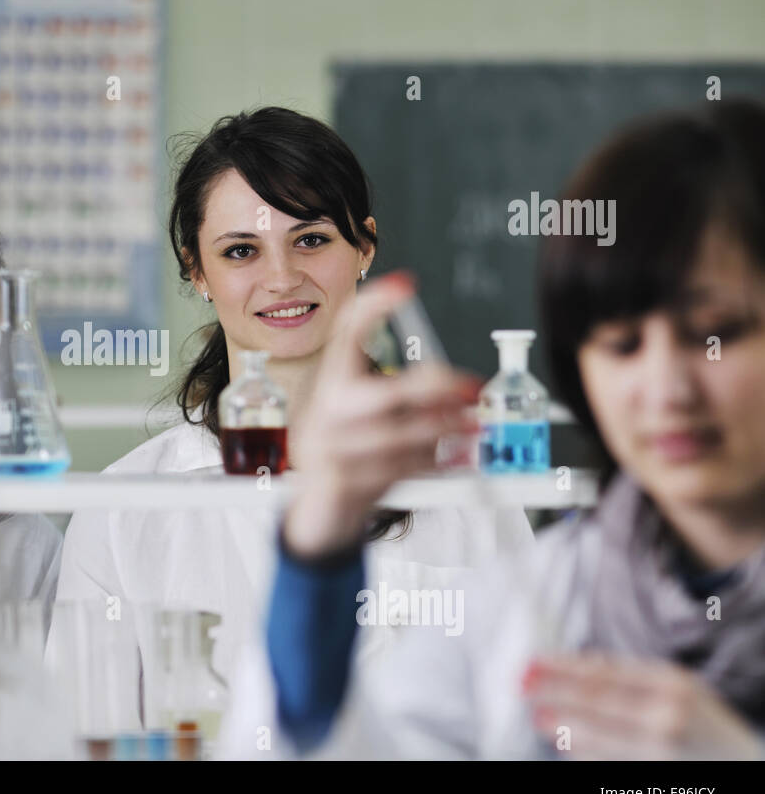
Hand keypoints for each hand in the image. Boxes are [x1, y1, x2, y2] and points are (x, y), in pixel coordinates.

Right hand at [282, 273, 481, 558]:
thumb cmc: (350, 448)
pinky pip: (399, 468)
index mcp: (328, 382)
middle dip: (434, 391)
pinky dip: (433, 461)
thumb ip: (392, 390)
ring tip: (474, 424)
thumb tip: (449, 381)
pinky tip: (451, 455)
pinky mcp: (344, 481)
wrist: (318, 509)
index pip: (345, 334)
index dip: (372, 307)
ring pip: (399, 435)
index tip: (405, 284)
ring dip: (445, 429)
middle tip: (472, 387)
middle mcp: (324, 411)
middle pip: (384, 393)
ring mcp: (330, 448)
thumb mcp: (358, 411)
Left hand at [523, 653, 763, 759]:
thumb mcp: (676, 685)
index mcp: (670, 683)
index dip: (562, 667)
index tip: (532, 662)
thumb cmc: (704, 721)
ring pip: (598, 736)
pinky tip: (565, 745)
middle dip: (554, 692)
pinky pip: (610, 764)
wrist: (746, 762)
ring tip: (537, 717)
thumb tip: (581, 664)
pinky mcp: (656, 775)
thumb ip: (629, 675)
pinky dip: (584, 753)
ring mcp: (662, 749)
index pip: (603, 673)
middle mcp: (666, 715)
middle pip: (595, 702)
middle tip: (522, 686)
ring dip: (562, 725)